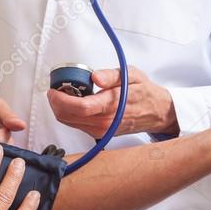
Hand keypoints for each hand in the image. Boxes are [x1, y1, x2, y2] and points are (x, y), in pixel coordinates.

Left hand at [47, 66, 178, 137]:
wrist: (157, 112)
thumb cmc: (144, 92)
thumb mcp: (131, 75)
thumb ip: (111, 75)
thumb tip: (95, 77)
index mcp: (111, 105)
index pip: (78, 107)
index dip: (60, 99)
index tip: (53, 90)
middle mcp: (104, 122)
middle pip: (68, 117)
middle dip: (56, 103)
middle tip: (55, 90)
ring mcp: (102, 130)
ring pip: (69, 123)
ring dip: (60, 109)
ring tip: (63, 95)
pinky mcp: (100, 134)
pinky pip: (77, 126)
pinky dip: (69, 115)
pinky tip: (73, 104)